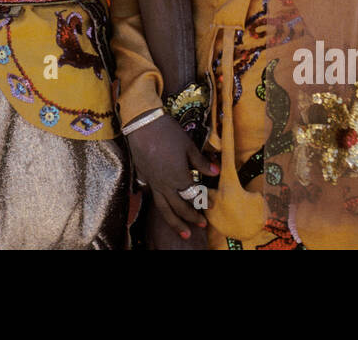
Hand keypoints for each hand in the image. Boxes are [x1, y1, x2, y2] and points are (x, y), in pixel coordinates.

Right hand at [125, 113, 216, 244]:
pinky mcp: (144, 177)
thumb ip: (201, 162)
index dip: (203, 201)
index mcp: (178, 177)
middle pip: (179, 208)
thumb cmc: (168, 132)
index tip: (210, 205)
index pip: (194, 195)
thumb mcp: (188, 146)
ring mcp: (153, 182)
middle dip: (191, 218)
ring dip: (175, 223)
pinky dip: (161, 207)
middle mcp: (165, 184)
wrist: (142, 124)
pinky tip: (165, 208)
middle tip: (201, 225)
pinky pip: (154, 197)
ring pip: (164, 209)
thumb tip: (216, 172)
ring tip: (184, 232)